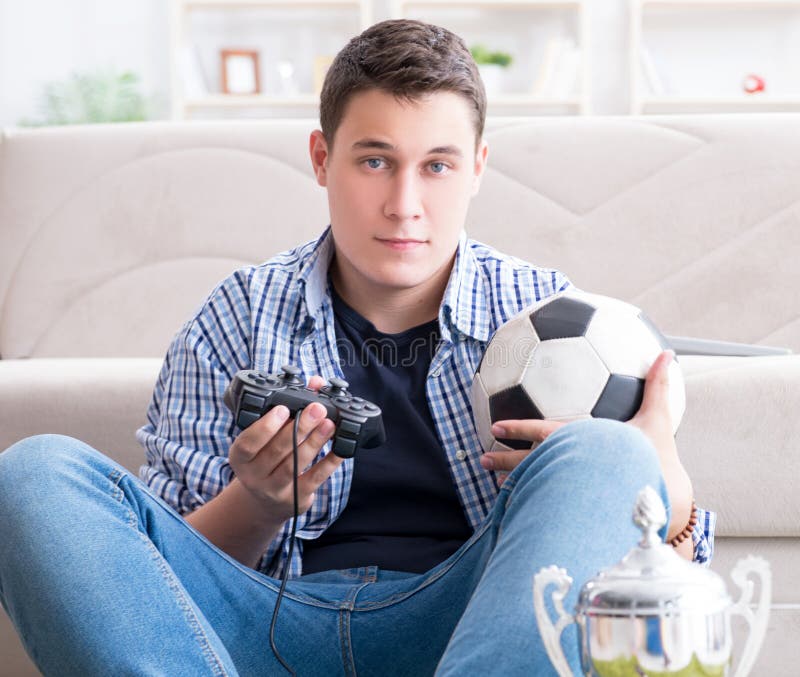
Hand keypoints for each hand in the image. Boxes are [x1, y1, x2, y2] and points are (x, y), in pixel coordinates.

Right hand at [227, 375, 344, 522]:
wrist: (265, 502)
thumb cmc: (266, 457)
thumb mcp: (265, 437)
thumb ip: (287, 407)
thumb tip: (316, 383)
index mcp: (241, 457)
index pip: (247, 443)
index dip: (265, 427)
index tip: (283, 409)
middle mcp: (254, 475)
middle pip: (277, 451)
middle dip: (299, 428)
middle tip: (317, 409)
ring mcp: (274, 489)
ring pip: (295, 465)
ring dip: (315, 442)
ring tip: (329, 424)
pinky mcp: (296, 498)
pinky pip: (314, 478)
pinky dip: (329, 463)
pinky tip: (340, 448)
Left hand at [479, 350, 692, 531]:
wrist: (668, 504)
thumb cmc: (659, 460)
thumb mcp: (659, 420)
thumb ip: (658, 386)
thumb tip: (667, 354)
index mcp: (580, 443)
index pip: (540, 432)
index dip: (516, 427)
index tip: (495, 426)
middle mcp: (569, 468)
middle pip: (529, 463)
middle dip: (504, 461)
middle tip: (482, 459)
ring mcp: (569, 493)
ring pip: (534, 487)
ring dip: (514, 485)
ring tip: (498, 486)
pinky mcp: (576, 515)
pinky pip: (546, 510)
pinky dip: (530, 508)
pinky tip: (519, 512)